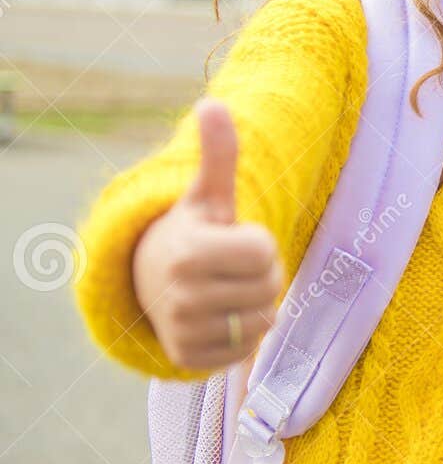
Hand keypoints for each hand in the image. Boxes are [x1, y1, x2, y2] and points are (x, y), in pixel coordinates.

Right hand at [131, 100, 283, 370]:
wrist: (150, 282)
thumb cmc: (194, 233)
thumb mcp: (208, 195)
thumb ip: (218, 154)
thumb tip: (212, 103)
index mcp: (188, 250)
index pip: (265, 250)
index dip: (260, 244)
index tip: (235, 241)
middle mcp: (178, 293)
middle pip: (270, 286)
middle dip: (263, 276)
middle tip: (233, 268)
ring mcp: (181, 330)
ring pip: (262, 320)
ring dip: (256, 306)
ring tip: (227, 291)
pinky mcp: (187, 359)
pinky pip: (246, 350)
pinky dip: (243, 335)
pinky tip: (219, 318)